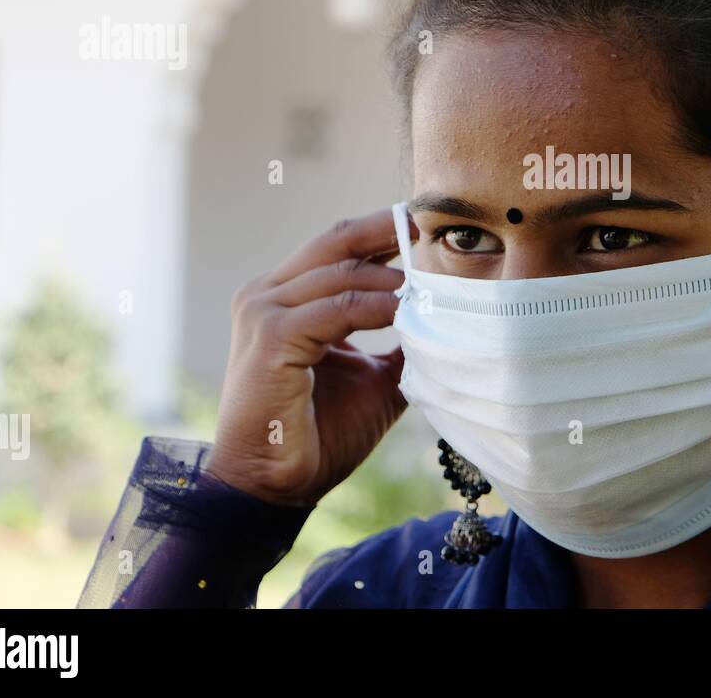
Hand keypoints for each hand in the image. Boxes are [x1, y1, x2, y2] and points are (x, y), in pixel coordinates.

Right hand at [207, 210, 409, 505]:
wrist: (272, 484)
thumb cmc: (319, 432)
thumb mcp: (375, 378)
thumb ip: (401, 345)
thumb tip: (447, 324)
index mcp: (286, 297)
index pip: (339, 247)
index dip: (384, 232)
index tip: (429, 226)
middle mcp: (268, 294)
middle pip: (336, 242)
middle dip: (387, 229)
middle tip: (432, 225)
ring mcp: (264, 312)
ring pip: (339, 273)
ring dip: (390, 276)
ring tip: (431, 281)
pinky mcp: (270, 338)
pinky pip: (334, 309)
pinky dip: (374, 306)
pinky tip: (405, 312)